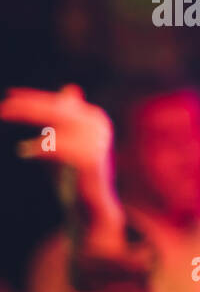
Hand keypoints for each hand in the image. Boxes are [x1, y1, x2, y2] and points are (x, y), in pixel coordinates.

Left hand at [1, 85, 124, 255]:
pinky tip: (24, 152)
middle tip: (1, 107)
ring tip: (4, 117)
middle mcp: (98, 126)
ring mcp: (95, 141)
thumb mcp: (73, 140)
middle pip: (55, 109)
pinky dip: (36, 149)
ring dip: (26, 119)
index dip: (33, 97)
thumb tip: (71, 87)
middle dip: (26, 106)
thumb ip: (71, 115)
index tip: (9, 94)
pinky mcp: (88, 158)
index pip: (60, 102)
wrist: (93, 203)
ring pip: (53, 124)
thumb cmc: (76, 172)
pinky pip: (54, 148)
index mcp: (95, 118)